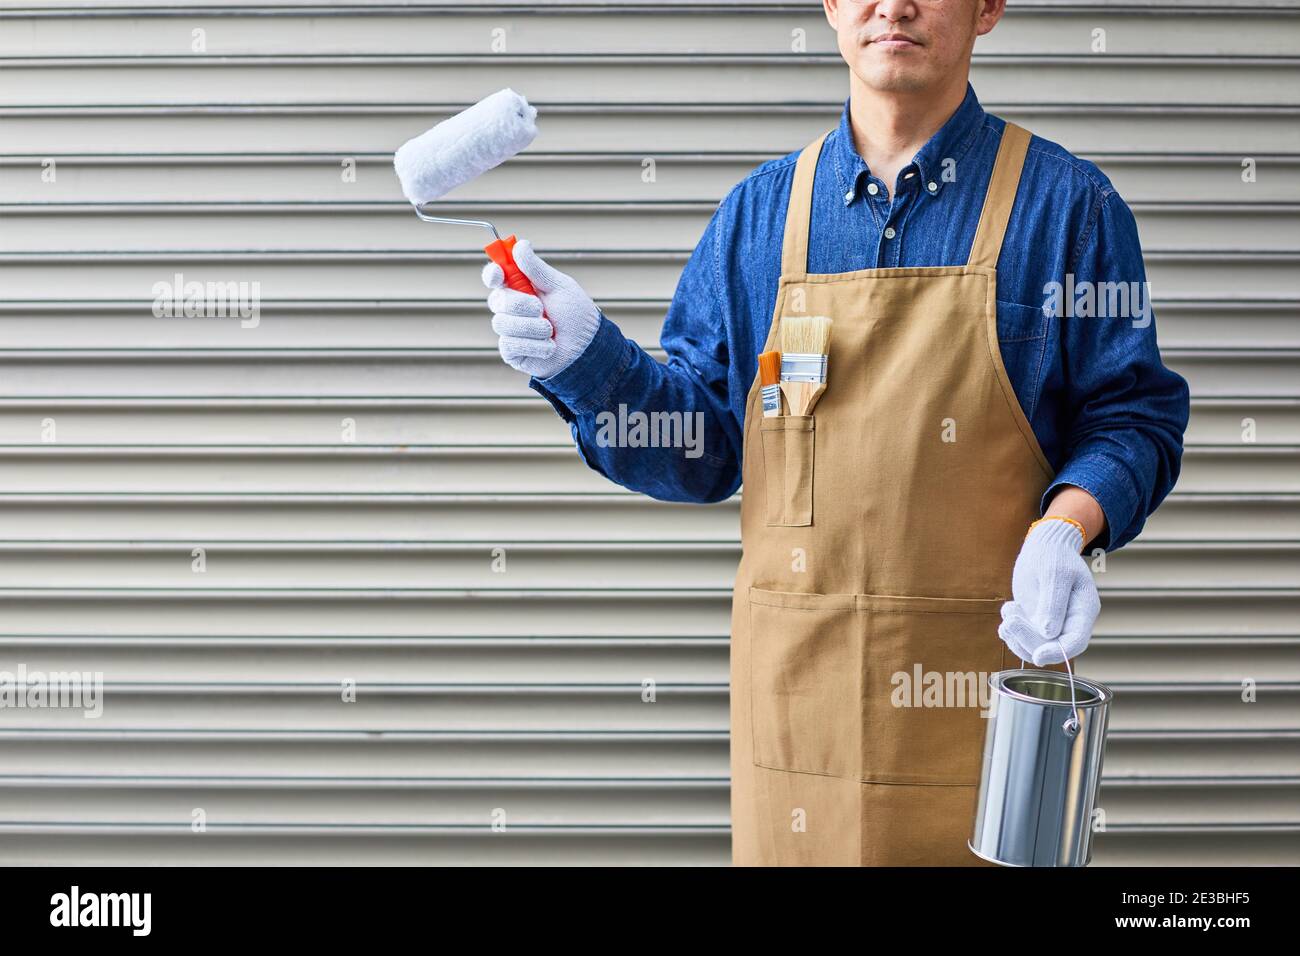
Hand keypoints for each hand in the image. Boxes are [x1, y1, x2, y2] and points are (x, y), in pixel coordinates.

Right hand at [482, 238, 600, 379]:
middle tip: (541, 309)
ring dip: (532, 327)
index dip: (492, 274)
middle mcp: (509, 308)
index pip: (495, 277)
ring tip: (551, 331)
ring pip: (502, 324)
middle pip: (497, 301)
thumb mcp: (558, 286)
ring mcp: (509, 330)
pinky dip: (535, 345)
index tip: (499, 274)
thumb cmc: (574, 313)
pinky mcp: (511, 351)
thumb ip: (537, 268)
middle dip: (522, 305)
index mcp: (519, 288)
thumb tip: (521, 245)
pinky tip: (549, 346)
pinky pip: (510, 344)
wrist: (586, 346)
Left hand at [998, 518, 1099, 665]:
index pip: (1075, 642)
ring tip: (1008, 609)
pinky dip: (1011, 630)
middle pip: (1052, 647)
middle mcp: (1070, 622)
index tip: (1037, 656)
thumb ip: (1053, 603)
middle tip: (1009, 621)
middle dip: (1027, 639)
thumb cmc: (1052, 555)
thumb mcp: (1054, 574)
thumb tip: (1048, 633)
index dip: (1057, 652)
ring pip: (1034, 646)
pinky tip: (1008, 610)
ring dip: (1016, 635)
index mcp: (1084, 610)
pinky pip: (1023, 637)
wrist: (1044, 545)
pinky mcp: (1035, 621)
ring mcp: (1053, 623)